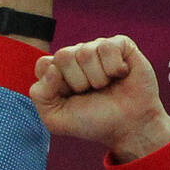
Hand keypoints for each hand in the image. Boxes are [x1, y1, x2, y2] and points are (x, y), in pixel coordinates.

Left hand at [31, 36, 169, 159]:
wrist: (128, 125)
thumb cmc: (92, 121)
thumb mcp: (56, 119)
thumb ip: (40, 96)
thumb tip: (51, 67)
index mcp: (57, 72)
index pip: (43, 65)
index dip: (56, 84)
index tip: (69, 97)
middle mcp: (75, 56)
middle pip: (63, 56)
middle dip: (78, 82)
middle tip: (90, 93)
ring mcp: (97, 48)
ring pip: (85, 52)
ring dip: (97, 78)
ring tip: (106, 86)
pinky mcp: (119, 44)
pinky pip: (107, 47)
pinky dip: (114, 68)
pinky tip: (120, 75)